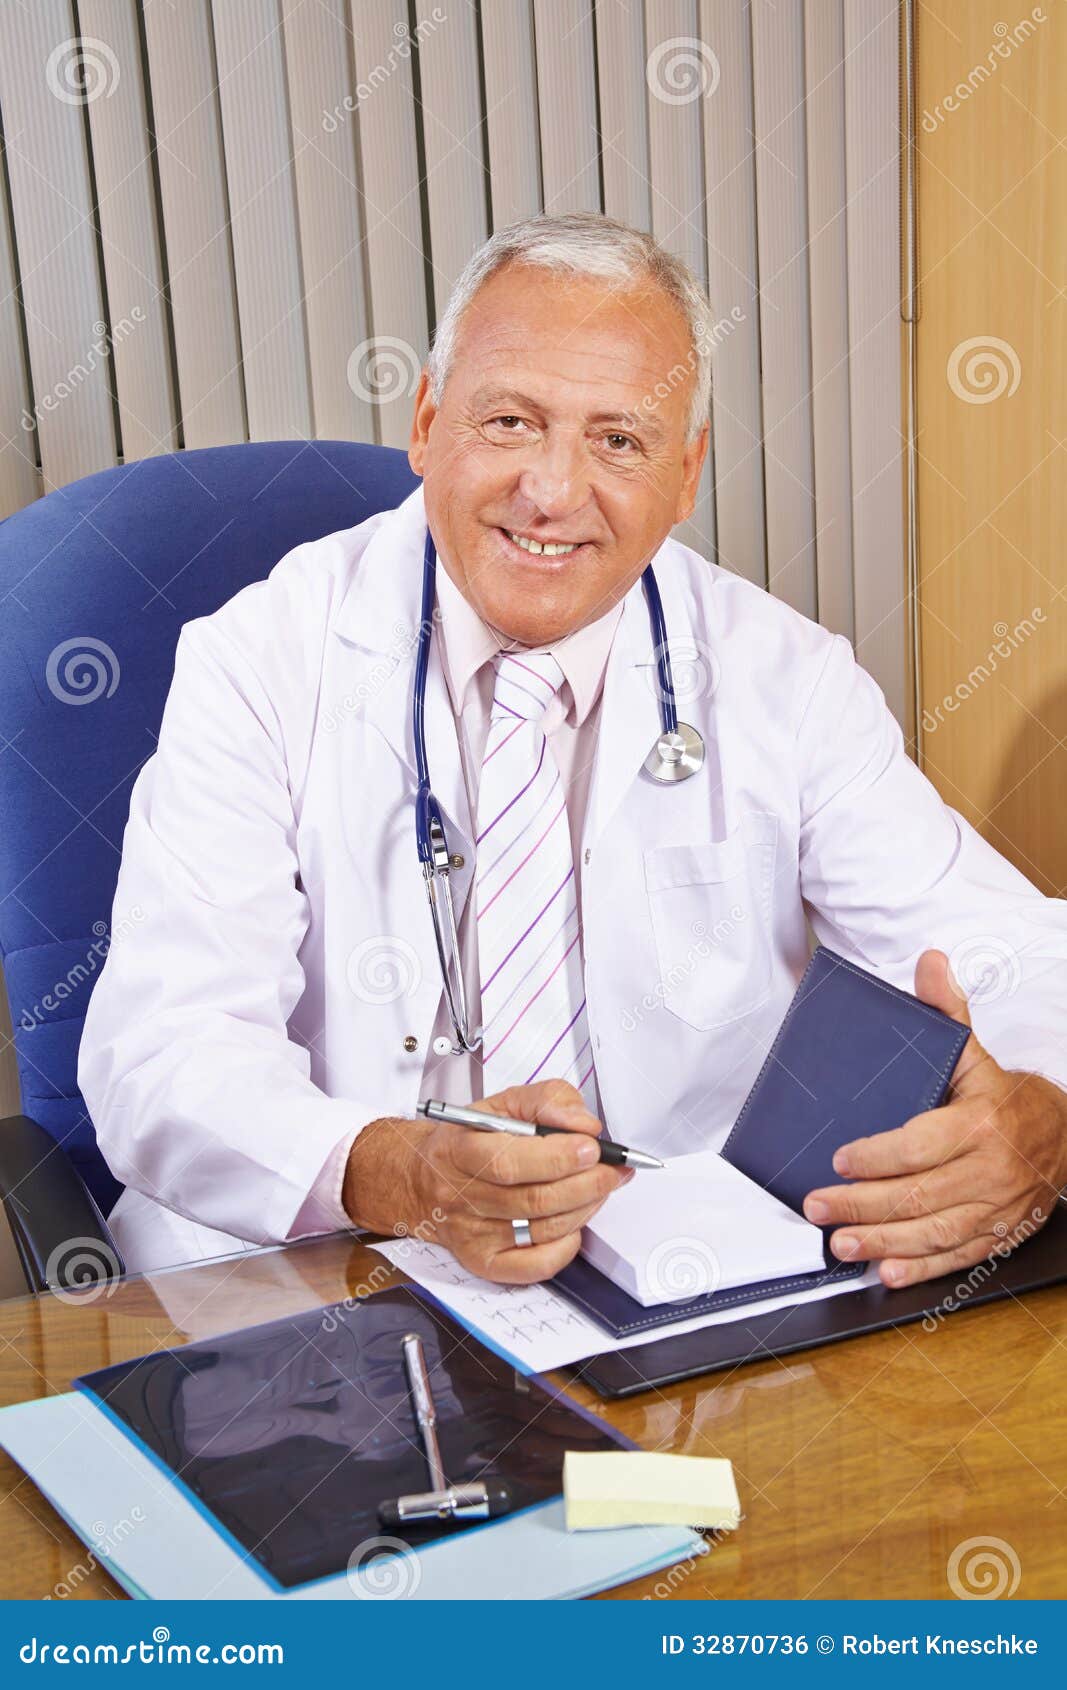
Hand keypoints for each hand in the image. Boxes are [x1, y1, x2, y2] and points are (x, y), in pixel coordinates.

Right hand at [342, 1079, 629, 1283]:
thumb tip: (584, 1125)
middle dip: (587, 1184)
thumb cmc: (472, 1139)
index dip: (558, 1157)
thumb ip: (548, 1101)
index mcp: (462, 1151)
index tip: (592, 1146)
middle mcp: (463, 1197)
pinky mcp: (484, 1261)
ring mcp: (473, 1235)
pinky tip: (574, 1224)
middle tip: (613, 1170)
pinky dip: (565, 1248)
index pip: (510, 1162)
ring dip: (585, 1208)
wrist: (425, 1178)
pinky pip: (534, 1266)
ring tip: (601, 1187)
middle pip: (534, 1200)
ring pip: (542, 1230)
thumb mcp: (504, 1103)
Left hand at [802, 949, 1066, 1287]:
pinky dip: (919, 1268)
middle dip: (862, 1204)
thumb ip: (948, 1013)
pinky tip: (885, 1271)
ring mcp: (993, 1209)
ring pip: (933, 1232)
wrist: (1064, 1137)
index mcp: (979, 1124)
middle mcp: (988, 1171)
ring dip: (881, 1242)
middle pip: (919, 1194)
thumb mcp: (976, 1053)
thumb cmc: (1004, 1097)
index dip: (878, 1157)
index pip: (921, 1145)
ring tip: (839, 1242)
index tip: (840, 1159)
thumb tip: (931, 963)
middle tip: (817, 1205)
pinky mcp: (995, 1236)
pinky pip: (955, 1257)